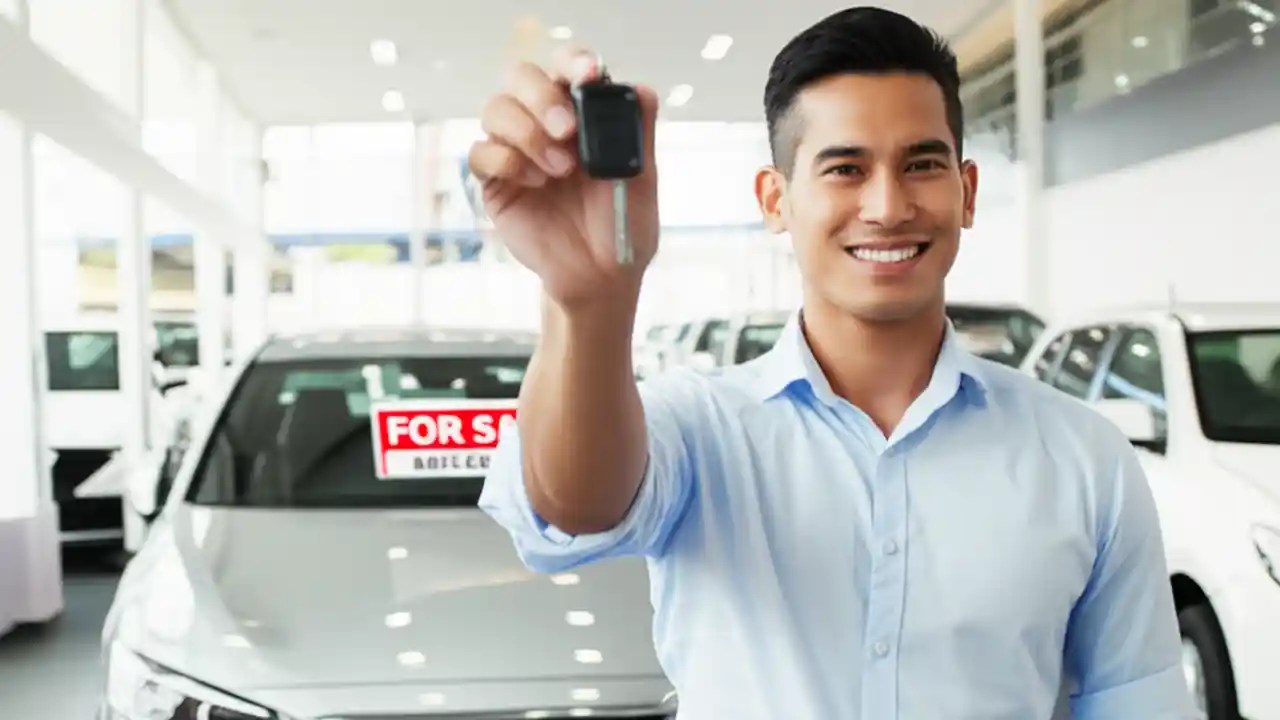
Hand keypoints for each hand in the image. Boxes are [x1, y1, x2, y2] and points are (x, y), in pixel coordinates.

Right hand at [468, 47, 660, 309]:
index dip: (573, 60)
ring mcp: (516, 149)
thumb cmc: (622, 225)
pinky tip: (535, 185)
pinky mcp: (495, 180)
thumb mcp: (641, 180)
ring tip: (559, 171)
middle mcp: (544, 123)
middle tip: (567, 131)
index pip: (568, 67)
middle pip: (521, 76)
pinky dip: (506, 161)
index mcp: (582, 113)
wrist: (600, 276)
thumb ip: (639, 135)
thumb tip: (642, 89)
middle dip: (543, 96)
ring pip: (496, 108)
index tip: (590, 73)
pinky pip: (480, 152)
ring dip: (527, 133)